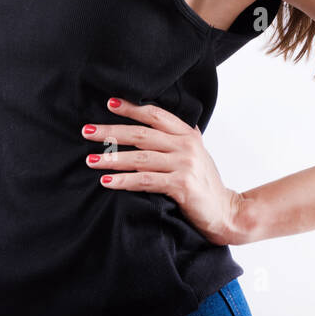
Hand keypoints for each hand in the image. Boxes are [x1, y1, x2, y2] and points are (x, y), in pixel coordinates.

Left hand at [81, 98, 246, 246]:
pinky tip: (107, 181)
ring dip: (112, 158)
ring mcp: (185, 164)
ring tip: (90, 160)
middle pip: (141, 134)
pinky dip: (124, 180)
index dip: (131, 108)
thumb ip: (176, 139)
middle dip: (111, 132)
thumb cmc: (204, 184)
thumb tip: (150, 124)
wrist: (227, 212)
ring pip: (140, 158)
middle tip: (86, 132)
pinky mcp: (182, 185)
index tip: (108, 103)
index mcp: (188, 133)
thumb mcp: (193, 154)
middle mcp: (186, 145)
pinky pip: (146, 180)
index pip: (155, 114)